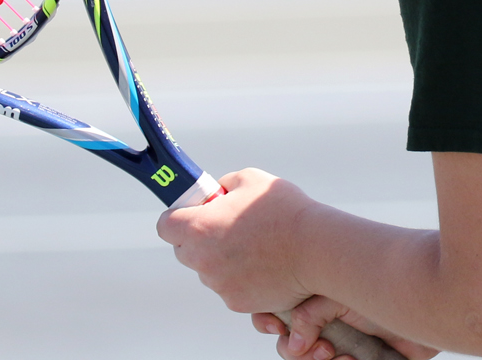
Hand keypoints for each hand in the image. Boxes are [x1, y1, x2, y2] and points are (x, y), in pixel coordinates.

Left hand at [157, 168, 316, 314]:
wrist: (316, 249)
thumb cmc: (284, 211)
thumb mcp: (249, 179)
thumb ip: (223, 185)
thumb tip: (216, 194)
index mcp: (198, 228)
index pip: (165, 226)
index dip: (178, 217)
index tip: (194, 213)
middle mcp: (202, 261)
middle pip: (184, 251)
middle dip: (200, 240)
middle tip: (228, 227)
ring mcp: (219, 285)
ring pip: (209, 271)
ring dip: (222, 259)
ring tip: (254, 246)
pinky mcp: (237, 303)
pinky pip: (229, 287)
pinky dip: (241, 278)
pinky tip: (264, 264)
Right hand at [253, 298, 440, 359]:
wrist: (423, 303)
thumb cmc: (382, 286)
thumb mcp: (336, 293)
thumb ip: (307, 314)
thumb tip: (293, 344)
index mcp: (316, 299)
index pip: (280, 313)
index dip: (270, 321)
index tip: (273, 327)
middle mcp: (327, 323)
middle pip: (291, 346)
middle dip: (295, 351)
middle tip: (318, 348)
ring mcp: (344, 345)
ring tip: (336, 355)